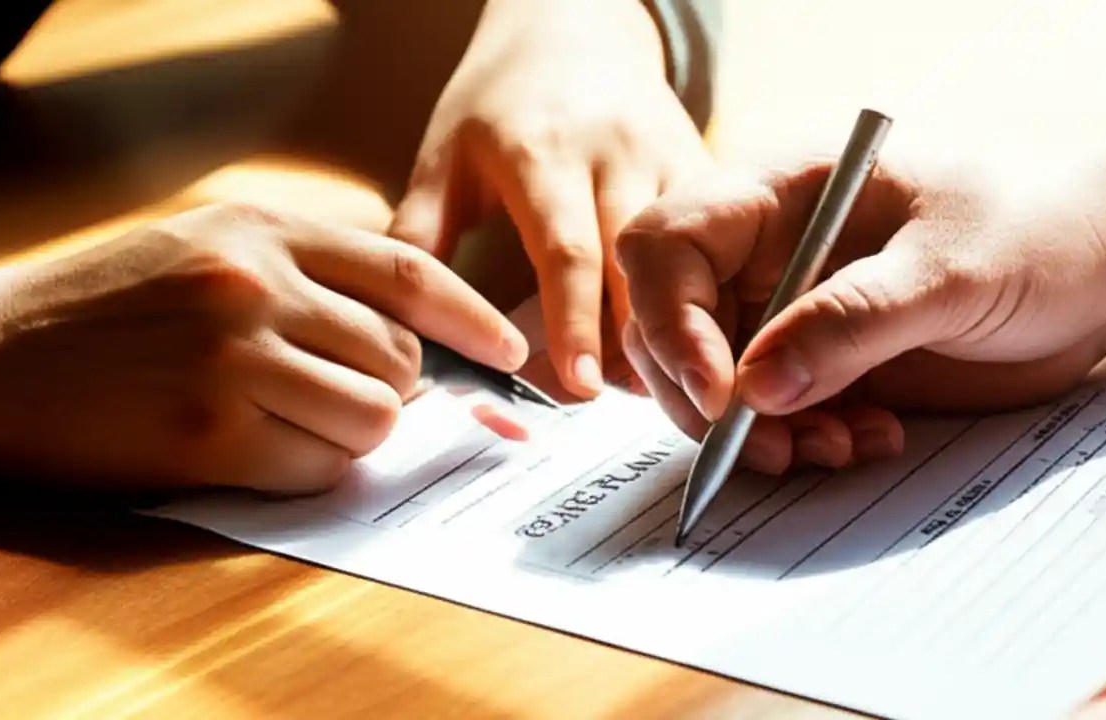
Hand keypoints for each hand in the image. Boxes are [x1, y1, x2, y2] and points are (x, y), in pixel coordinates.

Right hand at [0, 204, 526, 492]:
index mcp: (263, 231)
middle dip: (392, 386)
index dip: (475, 316)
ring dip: (353, 430)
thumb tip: (407, 330)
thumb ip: (305, 269)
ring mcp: (234, 361)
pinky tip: (257, 447)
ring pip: (374, 417)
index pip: (409, 273)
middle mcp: (257, 287)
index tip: (510, 348)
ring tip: (292, 418)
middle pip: (400, 356)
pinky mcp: (210, 436)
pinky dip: (310, 467)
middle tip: (336, 392)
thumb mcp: (208, 243)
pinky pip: (319, 466)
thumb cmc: (107, 303)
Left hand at [389, 0, 711, 397]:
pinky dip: (701, 292)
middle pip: (635, 265)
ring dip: (673, 324)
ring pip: (684, 258)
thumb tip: (394, 319)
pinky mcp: (700, 163)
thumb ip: (419, 233)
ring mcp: (665, 156)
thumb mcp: (445, 153)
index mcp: (542, 154)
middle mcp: (613, 154)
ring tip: (656, 385)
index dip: (574, 322)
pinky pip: (711, 240)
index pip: (566, 250)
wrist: (574, 26)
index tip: (578, 386)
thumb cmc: (500, 98)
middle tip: (621, 405)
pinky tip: (686, 337)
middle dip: (632, 342)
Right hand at [615, 160, 1105, 472]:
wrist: (1094, 276)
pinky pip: (772, 415)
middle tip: (771, 445)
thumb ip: (851, 322)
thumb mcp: (948, 270)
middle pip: (670, 326)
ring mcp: (785, 309)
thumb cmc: (1034, 231)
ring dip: (760, 433)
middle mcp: (765, 251)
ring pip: (716, 383)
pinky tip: (870, 438)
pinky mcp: (814, 363)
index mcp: (778, 193)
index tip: (721, 394)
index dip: (668, 320)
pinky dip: (803, 442)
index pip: (667, 246)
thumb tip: (755, 389)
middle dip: (708, 398)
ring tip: (837, 447)